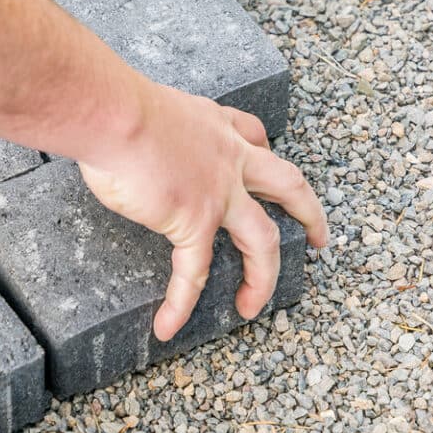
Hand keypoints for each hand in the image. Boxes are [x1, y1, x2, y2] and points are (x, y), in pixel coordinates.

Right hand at [78, 83, 328, 341]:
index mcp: (215, 126)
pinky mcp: (193, 221)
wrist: (114, 113)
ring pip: (262, 240)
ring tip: (254, 305)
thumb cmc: (116, 105)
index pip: (254, 137)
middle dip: (308, 212)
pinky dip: (180, 302)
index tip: (263, 162)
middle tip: (318, 238)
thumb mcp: (150, 107)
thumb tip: (129, 147)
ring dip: (264, 276)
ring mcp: (218, 193)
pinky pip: (193, 272)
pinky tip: (167, 326)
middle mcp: (228, 158)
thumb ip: (155, 132)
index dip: (264, 154)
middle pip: (287, 185)